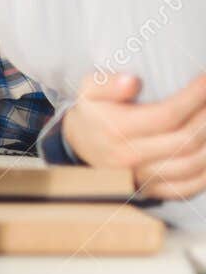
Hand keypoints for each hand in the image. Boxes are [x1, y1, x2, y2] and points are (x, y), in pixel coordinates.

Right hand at [62, 71, 205, 198]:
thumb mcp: (88, 91)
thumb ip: (106, 83)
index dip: (193, 98)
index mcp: (116, 130)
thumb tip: (132, 82)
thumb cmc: (93, 114)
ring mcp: (142, 178)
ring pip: (193, 165)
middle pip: (185, 141)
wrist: (81, 148)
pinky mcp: (152, 191)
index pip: (166, 115)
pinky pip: (189, 187)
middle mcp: (130, 157)